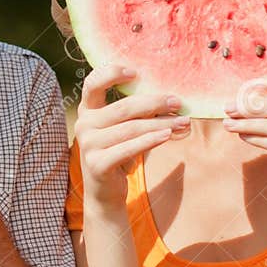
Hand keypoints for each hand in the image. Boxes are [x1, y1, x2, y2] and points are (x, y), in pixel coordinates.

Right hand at [74, 65, 188, 208]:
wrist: (105, 194)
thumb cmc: (118, 154)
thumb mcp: (122, 130)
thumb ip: (134, 113)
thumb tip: (169, 100)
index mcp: (87, 110)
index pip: (93, 83)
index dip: (111, 73)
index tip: (136, 73)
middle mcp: (84, 125)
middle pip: (123, 108)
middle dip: (154, 103)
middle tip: (177, 102)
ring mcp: (88, 145)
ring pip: (131, 128)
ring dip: (160, 124)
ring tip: (182, 122)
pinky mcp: (97, 164)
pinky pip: (129, 148)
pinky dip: (151, 141)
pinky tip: (167, 136)